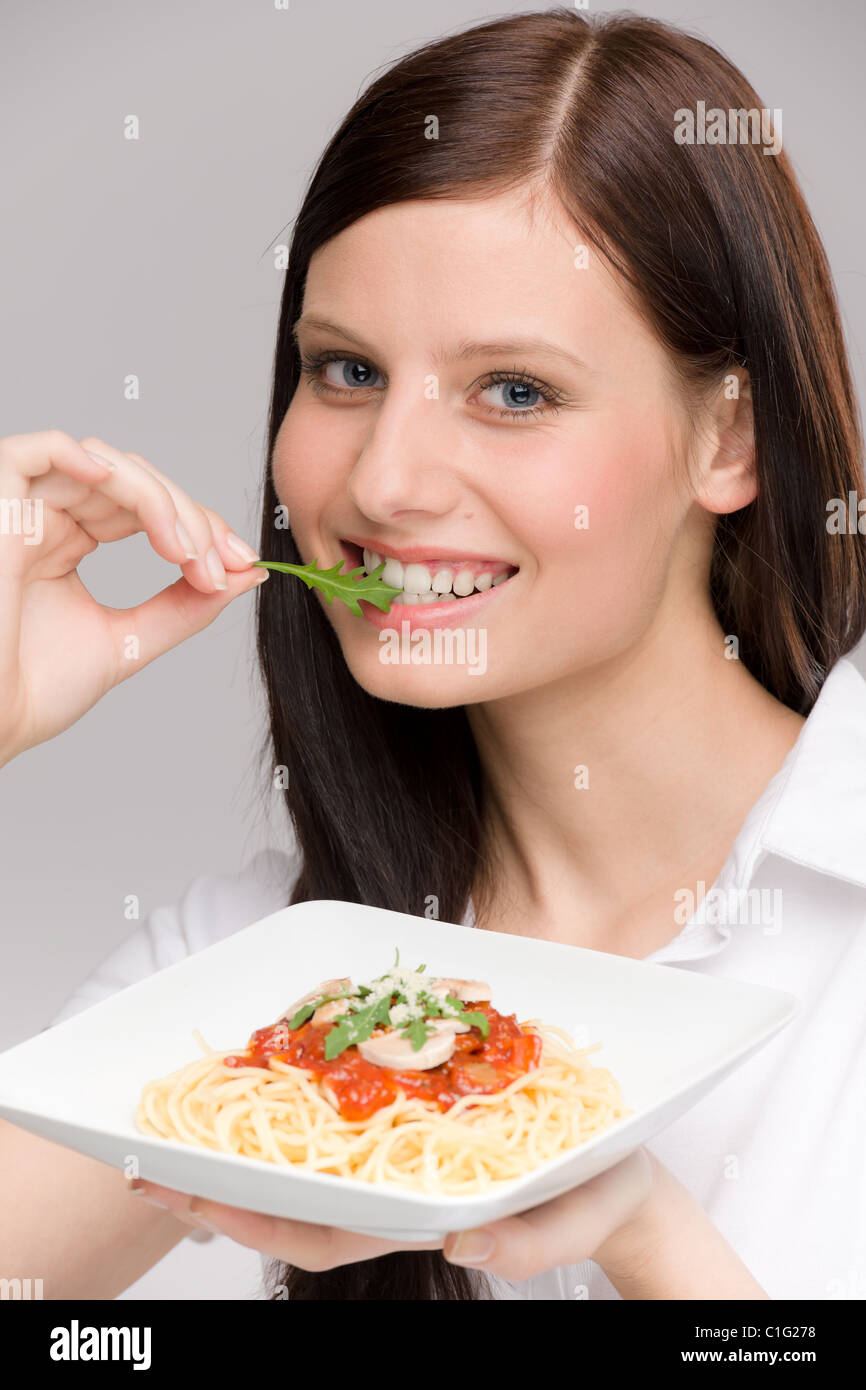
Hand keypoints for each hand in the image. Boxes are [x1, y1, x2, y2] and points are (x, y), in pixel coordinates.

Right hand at [0, 431, 267, 764]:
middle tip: (222, 565)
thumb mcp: (129, 642)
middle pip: (136, 482)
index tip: (240, 565)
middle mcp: (46, 518)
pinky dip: (87, 456)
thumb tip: (245, 574)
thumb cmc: (31, 692)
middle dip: (193, 518)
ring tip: (187, 553)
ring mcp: (21, 509)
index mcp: (68, 542)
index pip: (147, 508)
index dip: (200, 528)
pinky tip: (126, 490)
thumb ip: (184, 607)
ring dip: (161, 501)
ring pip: (105, 464)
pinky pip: (40, 450)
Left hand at [128, 1147, 653, 1276]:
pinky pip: (343, 1120)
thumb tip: (464, 1241)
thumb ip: (530, 1240)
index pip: (323, 1231)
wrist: (619, 1171)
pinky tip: (267, 1079)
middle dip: (221, 1190)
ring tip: (180, 1127)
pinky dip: (297, 1106)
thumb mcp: (578, 1211)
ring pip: (307, 1166)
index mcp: (423, 1216)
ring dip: (243, 1152)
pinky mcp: (412, 1123)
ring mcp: (400, 1159)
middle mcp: (396, 1191)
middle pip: (292, 1203)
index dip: (257, 1218)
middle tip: (149, 1162)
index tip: (195, 1198)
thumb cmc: (598, 1190)